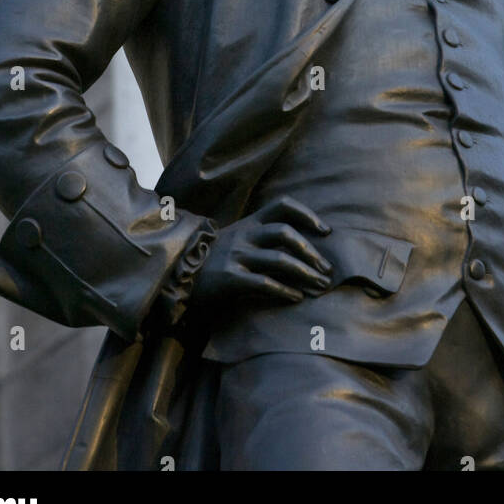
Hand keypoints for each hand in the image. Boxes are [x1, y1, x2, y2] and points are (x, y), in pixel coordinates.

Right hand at [189, 195, 332, 312]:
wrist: (176, 274)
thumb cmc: (214, 259)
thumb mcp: (236, 239)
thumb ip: (260, 238)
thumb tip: (298, 247)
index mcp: (249, 222)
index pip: (283, 206)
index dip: (307, 215)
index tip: (326, 231)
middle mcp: (245, 235)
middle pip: (286, 234)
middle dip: (311, 252)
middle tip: (326, 270)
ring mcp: (237, 256)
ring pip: (280, 260)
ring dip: (305, 273)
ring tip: (319, 286)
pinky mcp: (230, 278)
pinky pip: (264, 283)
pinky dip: (285, 291)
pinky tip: (297, 298)